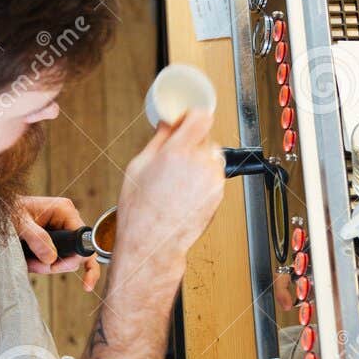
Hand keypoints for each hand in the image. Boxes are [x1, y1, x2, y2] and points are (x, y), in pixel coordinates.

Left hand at [17, 195, 100, 292]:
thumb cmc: (7, 210)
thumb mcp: (19, 222)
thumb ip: (36, 238)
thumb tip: (51, 258)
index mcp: (64, 210)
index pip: (82, 239)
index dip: (75, 258)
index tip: (66, 273)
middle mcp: (67, 221)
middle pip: (76, 253)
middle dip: (57, 265)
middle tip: (36, 266)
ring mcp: (62, 232)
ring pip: (66, 260)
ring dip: (47, 266)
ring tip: (28, 262)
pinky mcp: (55, 241)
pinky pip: (58, 259)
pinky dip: (47, 266)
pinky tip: (35, 265)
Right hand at [115, 108, 225, 273]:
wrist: (152, 242)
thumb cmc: (140, 210)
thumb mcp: (139, 165)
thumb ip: (159, 139)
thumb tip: (168, 123)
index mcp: (178, 151)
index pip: (201, 116)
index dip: (192, 116)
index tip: (186, 120)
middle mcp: (200, 164)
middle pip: (206, 136)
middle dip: (193, 141)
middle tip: (176, 155)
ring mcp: (212, 180)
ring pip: (212, 156)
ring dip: (199, 160)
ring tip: (178, 178)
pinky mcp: (219, 194)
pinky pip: (214, 175)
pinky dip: (203, 177)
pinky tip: (184, 191)